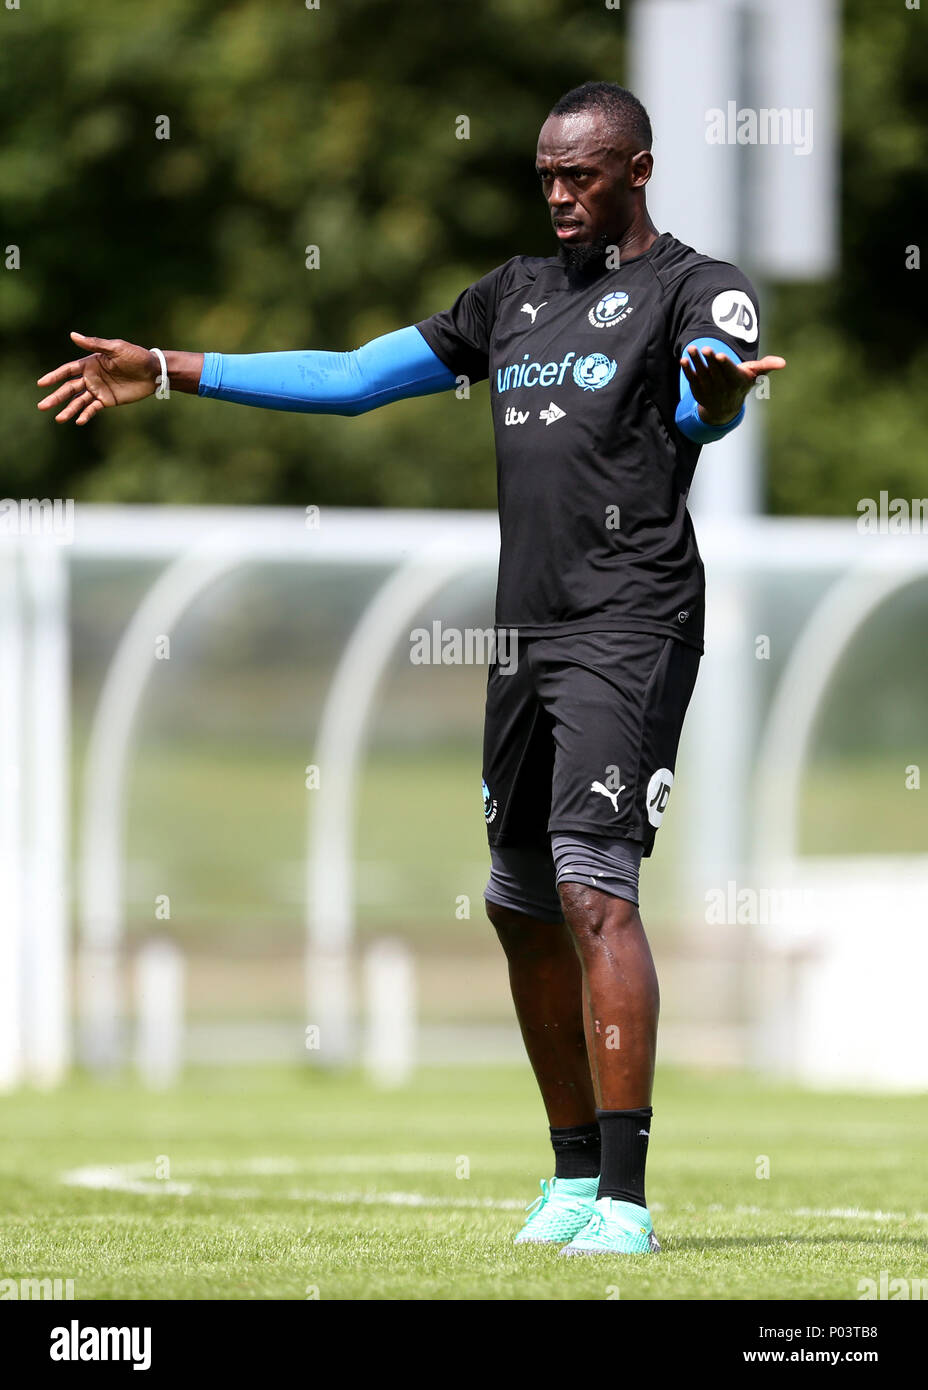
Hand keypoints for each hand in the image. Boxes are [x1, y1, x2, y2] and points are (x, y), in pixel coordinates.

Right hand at [37, 332, 159, 424]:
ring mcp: (98, 390)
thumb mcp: (116, 348)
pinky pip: (93, 409)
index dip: (54, 377)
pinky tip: (78, 421)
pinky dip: (85, 414)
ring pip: (78, 401)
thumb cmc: (136, 356)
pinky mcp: (107, 401)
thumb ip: (94, 344)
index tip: (41, 383)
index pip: (67, 371)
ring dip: (68, 410)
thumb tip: (72, 335)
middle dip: (55, 397)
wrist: (153, 372)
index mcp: (90, 363)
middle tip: (42, 406)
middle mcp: (90, 377)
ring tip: (58, 419)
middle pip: (69, 389)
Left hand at [681, 346, 785, 425]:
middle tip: (706, 348)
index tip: (720, 355)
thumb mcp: (754, 376)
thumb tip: (783, 363)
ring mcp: (708, 389)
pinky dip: (687, 370)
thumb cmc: (741, 384)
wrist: (723, 408)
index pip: (730, 372)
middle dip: (710, 360)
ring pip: (702, 374)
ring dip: (696, 362)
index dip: (724, 364)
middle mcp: (722, 387)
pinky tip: (684, 360)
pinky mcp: (697, 389)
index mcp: (736, 382)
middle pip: (715, 371)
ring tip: (691, 349)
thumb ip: (766, 366)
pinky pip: (691, 379)